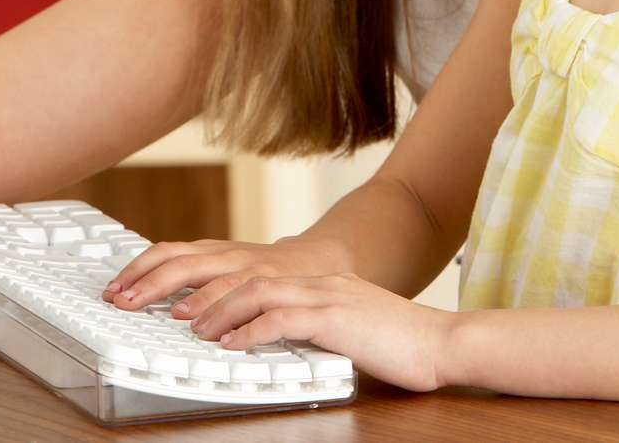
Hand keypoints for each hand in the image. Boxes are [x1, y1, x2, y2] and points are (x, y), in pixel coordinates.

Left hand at [101, 235, 348, 321]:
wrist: (377, 293)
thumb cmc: (313, 295)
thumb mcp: (263, 283)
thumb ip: (226, 287)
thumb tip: (180, 301)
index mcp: (243, 259)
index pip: (184, 252)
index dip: (146, 267)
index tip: (117, 287)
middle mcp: (262, 264)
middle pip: (200, 262)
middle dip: (157, 282)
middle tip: (127, 303)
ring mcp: (292, 284)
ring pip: (240, 284)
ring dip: (206, 304)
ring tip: (182, 324)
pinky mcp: (324, 311)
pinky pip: (281, 316)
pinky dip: (253, 329)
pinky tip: (234, 344)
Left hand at [188, 272, 455, 392]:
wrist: (442, 342)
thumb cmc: (401, 343)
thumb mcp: (350, 327)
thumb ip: (319, 326)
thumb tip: (286, 337)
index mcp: (321, 283)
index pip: (258, 275)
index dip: (220, 287)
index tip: (189, 302)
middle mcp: (320, 282)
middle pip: (248, 277)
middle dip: (206, 294)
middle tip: (176, 311)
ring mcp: (327, 296)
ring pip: (259, 292)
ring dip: (221, 310)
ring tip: (196, 328)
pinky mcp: (336, 318)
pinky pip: (283, 319)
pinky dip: (252, 330)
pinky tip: (234, 343)